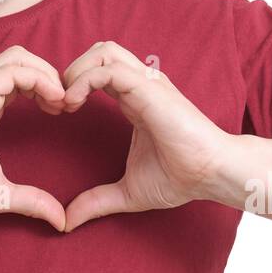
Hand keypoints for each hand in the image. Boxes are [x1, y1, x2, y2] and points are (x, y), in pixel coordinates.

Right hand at [0, 46, 67, 230]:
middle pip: (21, 58)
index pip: (19, 76)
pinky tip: (52, 101)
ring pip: (19, 57)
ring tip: (61, 100)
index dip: (44, 87)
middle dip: (49, 74)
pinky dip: (40, 79)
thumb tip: (59, 220)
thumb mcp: (0, 193)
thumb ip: (31, 200)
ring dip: (47, 74)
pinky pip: (15, 71)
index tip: (60, 110)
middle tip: (65, 103)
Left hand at [61, 41, 229, 230]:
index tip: (59, 113)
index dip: (73, 85)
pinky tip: (74, 104)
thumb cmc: (181, 177)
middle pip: (99, 51)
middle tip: (59, 103)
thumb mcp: (128, 192)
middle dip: (72, 69)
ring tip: (66, 101)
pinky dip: (84, 80)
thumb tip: (68, 221)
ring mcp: (146, 84)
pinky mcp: (149, 89)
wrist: (212, 174)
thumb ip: (97, 201)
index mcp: (134, 100)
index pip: (98, 71)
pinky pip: (109, 69)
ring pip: (103, 51)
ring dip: (77, 70)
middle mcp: (140, 86)